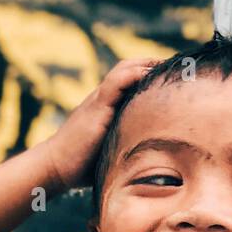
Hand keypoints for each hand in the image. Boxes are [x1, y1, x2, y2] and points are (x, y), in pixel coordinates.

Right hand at [46, 59, 159, 189]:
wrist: (55, 167)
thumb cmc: (82, 165)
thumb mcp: (112, 150)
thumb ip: (129, 144)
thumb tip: (158, 159)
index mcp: (107, 105)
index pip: (130, 78)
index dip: (150, 72)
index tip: (172, 75)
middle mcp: (103, 98)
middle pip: (129, 67)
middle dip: (153, 63)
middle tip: (177, 65)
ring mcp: (98, 100)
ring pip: (123, 70)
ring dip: (146, 64)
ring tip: (168, 65)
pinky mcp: (95, 108)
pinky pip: (114, 83)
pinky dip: (133, 75)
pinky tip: (150, 75)